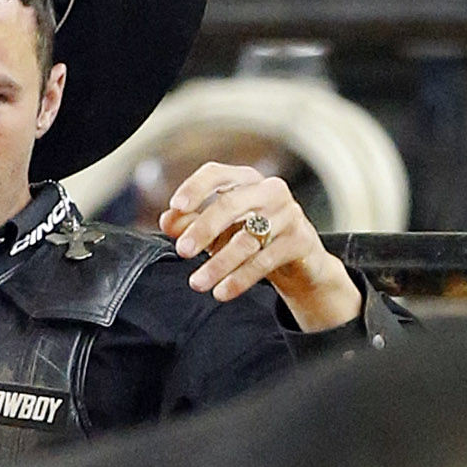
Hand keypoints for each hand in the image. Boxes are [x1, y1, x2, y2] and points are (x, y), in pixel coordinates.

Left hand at [160, 163, 362, 332]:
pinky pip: (264, 260)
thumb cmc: (251, 237)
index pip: (217, 174)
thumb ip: (191, 222)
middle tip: (182, 250)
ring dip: (218, 263)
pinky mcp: (300, 240)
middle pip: (231, 204)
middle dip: (203, 228)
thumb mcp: (218, 230)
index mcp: (245, 181)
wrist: (300, 262)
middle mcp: (269, 191)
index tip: (176, 206)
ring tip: (196, 283)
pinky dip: (240, 278)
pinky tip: (221, 292)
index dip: (195, 187)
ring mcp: (288, 214)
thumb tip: (167, 220)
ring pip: (247, 238)